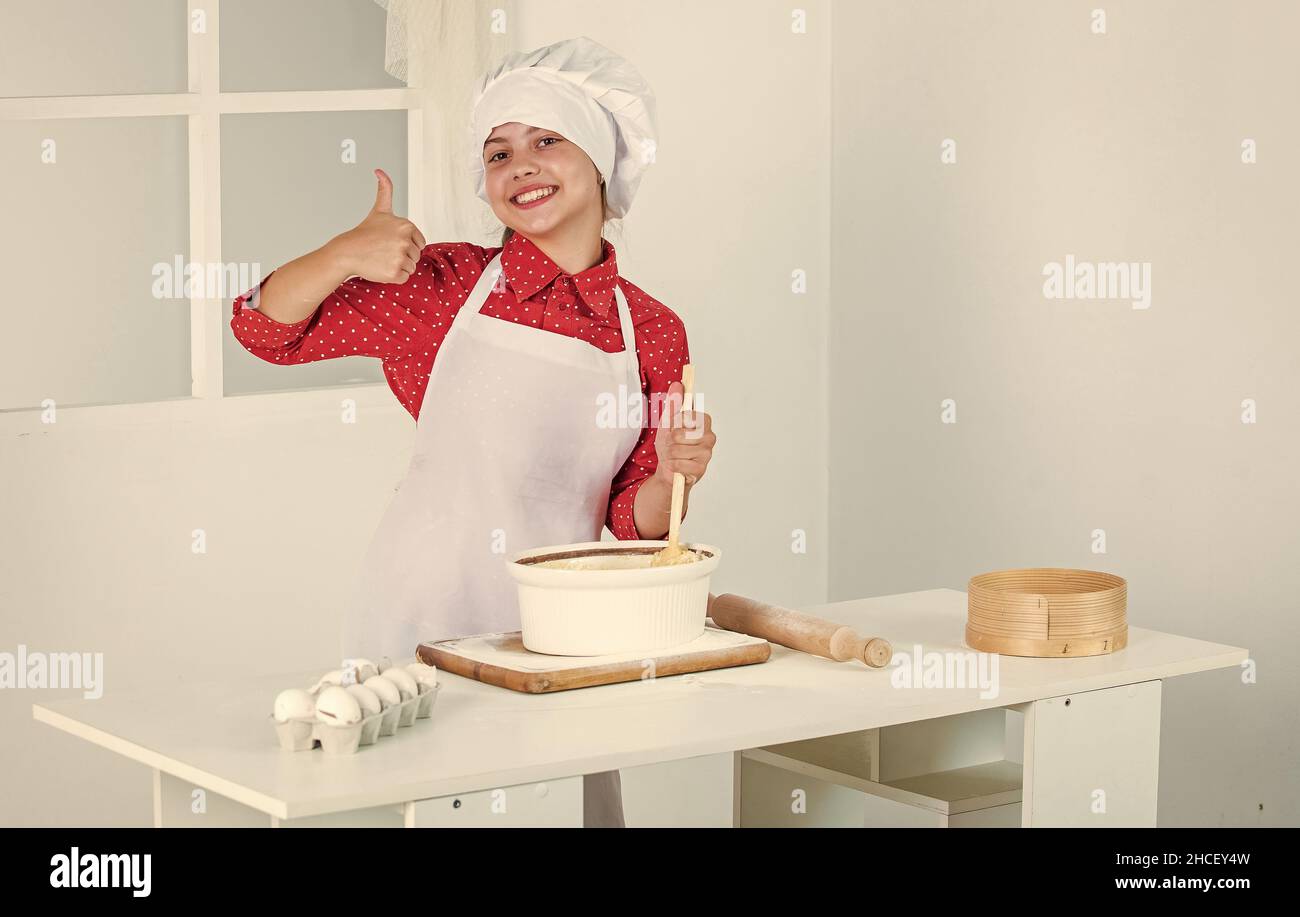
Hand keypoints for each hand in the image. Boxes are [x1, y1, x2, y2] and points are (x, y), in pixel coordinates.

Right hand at [329, 168, 426, 283]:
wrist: (347, 251)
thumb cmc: (365, 232)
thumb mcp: (379, 210)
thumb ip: (385, 190)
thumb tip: (379, 170)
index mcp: (407, 226)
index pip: (420, 243)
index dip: (407, 245)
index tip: (391, 242)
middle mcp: (405, 241)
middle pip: (416, 256)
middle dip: (402, 256)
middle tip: (384, 251)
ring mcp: (400, 257)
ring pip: (411, 267)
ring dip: (398, 266)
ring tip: (382, 258)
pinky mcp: (394, 272)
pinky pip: (404, 278)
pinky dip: (394, 276)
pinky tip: (381, 267)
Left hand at [653, 380, 715, 487]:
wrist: (668, 468)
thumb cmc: (670, 443)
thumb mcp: (668, 421)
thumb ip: (673, 403)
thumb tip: (677, 385)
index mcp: (704, 421)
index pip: (686, 417)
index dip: (674, 423)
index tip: (674, 427)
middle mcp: (709, 436)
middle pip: (679, 435)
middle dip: (669, 440)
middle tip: (671, 444)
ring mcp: (707, 453)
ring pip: (677, 450)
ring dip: (669, 454)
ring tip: (672, 455)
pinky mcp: (701, 469)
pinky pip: (679, 464)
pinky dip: (672, 465)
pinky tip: (676, 466)